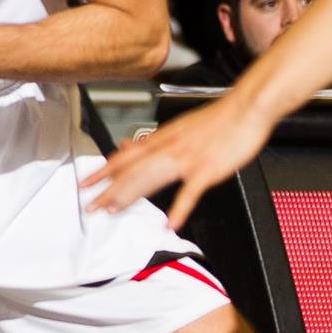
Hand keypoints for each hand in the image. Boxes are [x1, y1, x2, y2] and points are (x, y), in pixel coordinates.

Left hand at [81, 90, 276, 228]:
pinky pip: (190, 192)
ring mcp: (187, 159)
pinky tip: (170, 224)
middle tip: (90, 206)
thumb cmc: (218, 118)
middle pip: (132, 170)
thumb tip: (133, 144)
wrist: (246, 107)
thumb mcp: (180, 126)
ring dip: (130, 195)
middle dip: (108, 189)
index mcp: (163, 139)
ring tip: (113, 211)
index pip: (125, 156)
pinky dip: (179, 209)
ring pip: (151, 178)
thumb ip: (156, 139)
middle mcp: (169, 148)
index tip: (85, 184)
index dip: (103, 171)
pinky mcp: (207, 169)